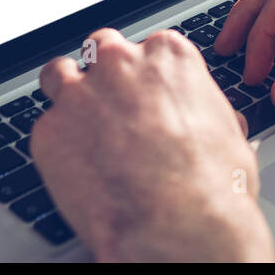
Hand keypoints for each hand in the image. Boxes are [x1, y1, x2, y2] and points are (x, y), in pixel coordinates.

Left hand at [30, 28, 274, 261]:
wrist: (178, 226)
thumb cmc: (212, 185)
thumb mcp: (229, 135)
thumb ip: (206, 113)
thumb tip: (208, 122)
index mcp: (167, 56)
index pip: (145, 48)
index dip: (142, 75)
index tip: (143, 95)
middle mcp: (120, 63)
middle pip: (100, 50)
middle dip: (104, 77)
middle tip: (112, 109)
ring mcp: (79, 94)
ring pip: (59, 75)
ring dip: (68, 97)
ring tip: (78, 126)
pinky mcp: (49, 130)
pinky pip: (45, 129)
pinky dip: (56, 146)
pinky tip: (75, 170)